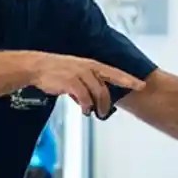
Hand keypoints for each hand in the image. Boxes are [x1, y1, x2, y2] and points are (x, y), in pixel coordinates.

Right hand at [31, 53, 145, 117]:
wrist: (36, 67)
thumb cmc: (54, 71)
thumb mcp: (74, 74)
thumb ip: (85, 85)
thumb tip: (90, 102)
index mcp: (91, 64)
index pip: (114, 72)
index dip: (129, 79)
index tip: (141, 85)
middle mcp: (88, 68)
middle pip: (105, 87)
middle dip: (107, 103)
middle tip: (105, 113)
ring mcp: (79, 74)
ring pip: (97, 93)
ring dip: (97, 106)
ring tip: (93, 113)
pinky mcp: (71, 82)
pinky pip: (85, 98)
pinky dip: (86, 106)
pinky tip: (84, 110)